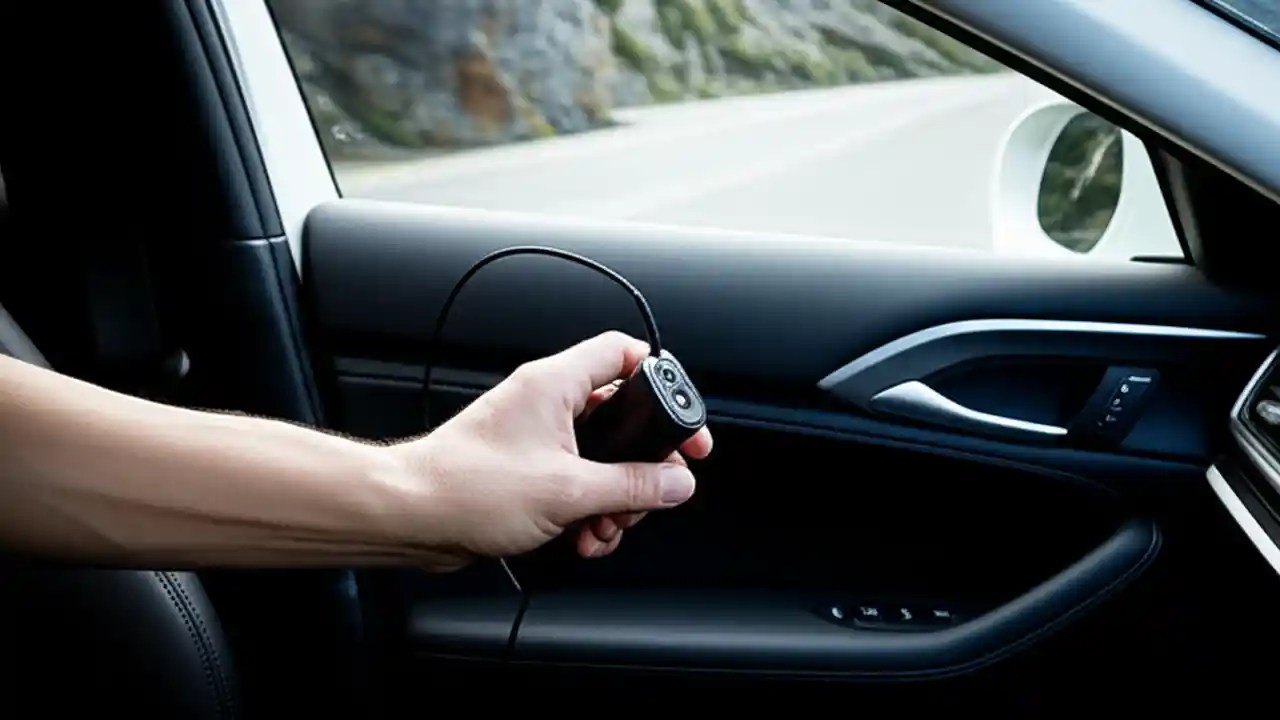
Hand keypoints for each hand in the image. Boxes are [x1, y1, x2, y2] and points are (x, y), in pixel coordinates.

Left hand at [388, 331, 712, 570]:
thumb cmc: (468, 487)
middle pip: (620, 419)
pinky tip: (582, 536)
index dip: (663, 381)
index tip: (684, 424)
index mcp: (555, 384)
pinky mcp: (526, 469)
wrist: (413, 516)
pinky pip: (576, 483)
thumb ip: (631, 485)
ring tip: (604, 526)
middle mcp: (545, 402)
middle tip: (650, 493)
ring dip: (613, 498)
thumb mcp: (569, 490)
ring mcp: (535, 436)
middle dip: (640, 466)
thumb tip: (675, 482)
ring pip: (601, 459)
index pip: (623, 353)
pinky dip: (587, 510)